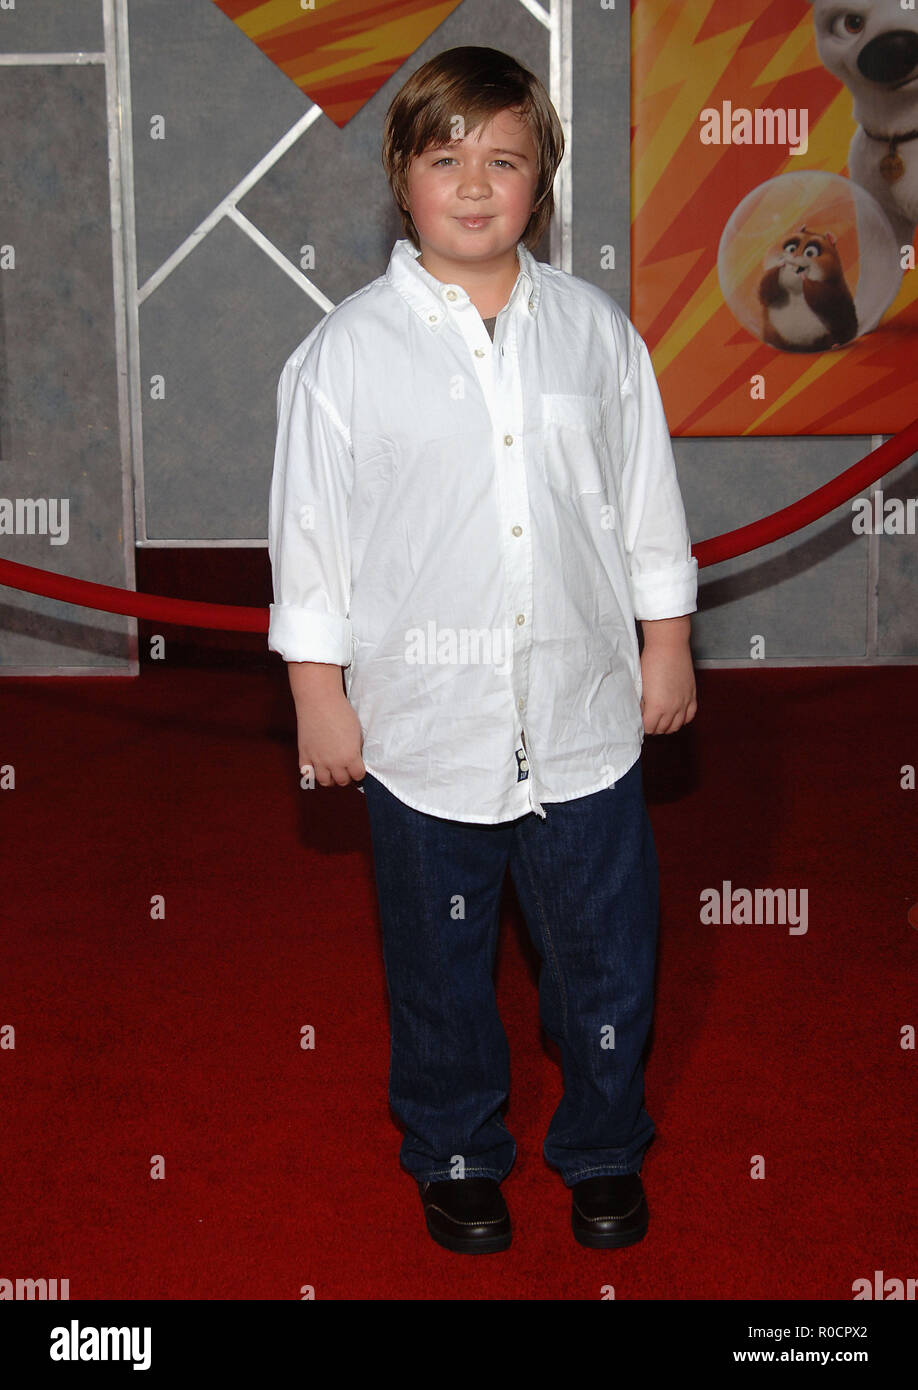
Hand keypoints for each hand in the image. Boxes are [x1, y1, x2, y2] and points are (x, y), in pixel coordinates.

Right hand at [296, 694, 365, 786]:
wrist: (319, 701)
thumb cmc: (340, 712)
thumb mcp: (357, 731)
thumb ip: (356, 749)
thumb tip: (355, 758)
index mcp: (350, 757)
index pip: (358, 775)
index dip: (359, 772)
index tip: (358, 768)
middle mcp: (334, 763)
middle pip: (342, 781)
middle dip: (346, 776)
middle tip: (346, 768)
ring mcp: (317, 760)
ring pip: (324, 782)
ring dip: (330, 778)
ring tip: (332, 769)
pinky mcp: (304, 755)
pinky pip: (307, 774)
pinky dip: (312, 773)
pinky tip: (316, 766)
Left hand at [639, 617, 696, 733]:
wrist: (669, 645)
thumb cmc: (651, 660)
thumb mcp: (640, 685)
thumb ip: (642, 702)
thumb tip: (641, 711)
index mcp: (657, 707)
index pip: (649, 727)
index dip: (642, 725)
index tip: (638, 720)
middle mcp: (673, 708)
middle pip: (662, 729)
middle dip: (653, 727)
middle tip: (646, 720)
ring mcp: (684, 701)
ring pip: (676, 726)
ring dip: (667, 725)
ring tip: (659, 719)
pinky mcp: (692, 694)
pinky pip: (690, 715)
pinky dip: (682, 719)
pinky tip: (675, 715)